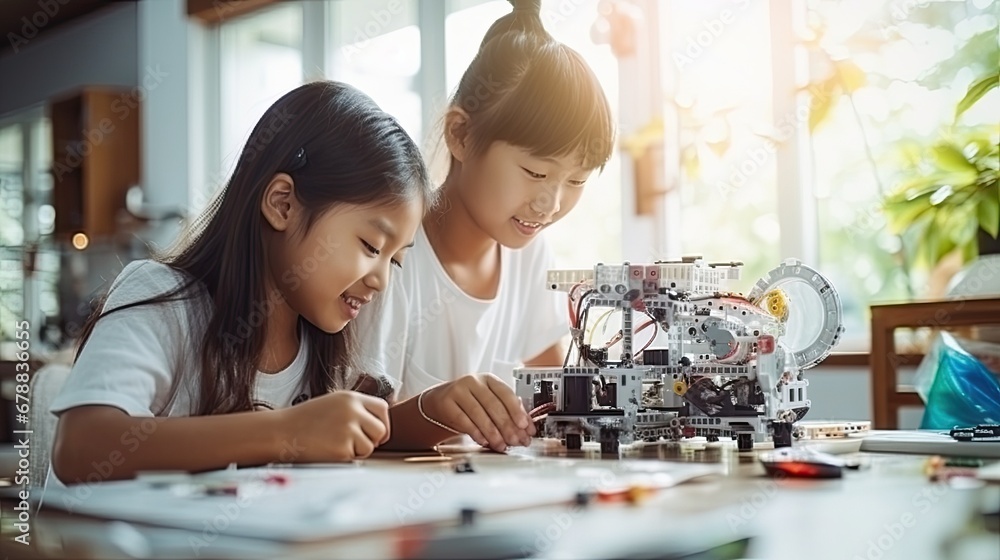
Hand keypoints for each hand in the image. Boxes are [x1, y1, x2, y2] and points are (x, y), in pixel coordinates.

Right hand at [275, 391, 389, 461]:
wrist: (281, 432)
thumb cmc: (305, 421)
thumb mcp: (333, 404)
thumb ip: (355, 409)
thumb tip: (378, 424)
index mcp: (350, 397)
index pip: (382, 408)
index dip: (382, 422)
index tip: (374, 432)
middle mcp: (352, 410)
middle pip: (381, 429)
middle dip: (372, 440)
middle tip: (354, 443)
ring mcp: (348, 429)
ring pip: (370, 446)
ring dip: (358, 451)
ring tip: (336, 444)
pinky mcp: (342, 448)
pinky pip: (356, 458)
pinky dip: (346, 458)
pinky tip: (328, 450)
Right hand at [420, 373, 534, 451]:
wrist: (441, 402)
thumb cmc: (470, 404)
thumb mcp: (489, 403)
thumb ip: (507, 413)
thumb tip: (526, 429)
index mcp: (489, 380)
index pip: (506, 393)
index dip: (516, 411)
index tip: (524, 426)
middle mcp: (474, 382)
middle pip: (493, 405)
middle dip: (507, 426)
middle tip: (515, 440)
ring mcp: (458, 391)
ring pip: (479, 413)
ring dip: (492, 432)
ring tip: (501, 444)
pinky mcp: (446, 403)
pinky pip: (463, 420)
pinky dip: (476, 432)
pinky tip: (483, 440)